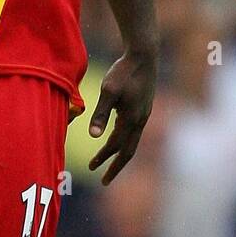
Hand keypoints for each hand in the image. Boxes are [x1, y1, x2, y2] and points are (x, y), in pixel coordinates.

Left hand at [88, 50, 155, 184]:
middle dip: (115, 167)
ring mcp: (144, 114)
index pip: (115, 146)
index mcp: (131, 119)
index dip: (103, 158)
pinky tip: (117, 138)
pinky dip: (125, 141)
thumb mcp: (108, 91)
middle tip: (105, 181)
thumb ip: (100, 114)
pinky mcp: (144, 108)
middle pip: (128, 151)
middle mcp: (140, 120)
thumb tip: (93, 136)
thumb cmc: (124, 71)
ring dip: (120, 154)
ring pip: (132, 142)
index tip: (91, 168)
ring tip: (109, 161)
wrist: (144, 55)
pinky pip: (134, 132)